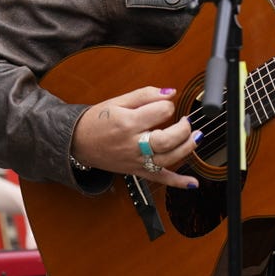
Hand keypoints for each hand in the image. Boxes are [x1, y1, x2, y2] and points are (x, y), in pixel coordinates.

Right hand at [70, 86, 201, 189]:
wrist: (77, 141)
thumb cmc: (97, 120)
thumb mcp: (118, 101)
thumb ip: (146, 95)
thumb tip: (171, 93)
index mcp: (128, 123)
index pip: (160, 113)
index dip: (167, 106)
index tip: (165, 105)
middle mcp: (133, 144)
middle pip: (166, 140)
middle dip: (183, 129)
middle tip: (186, 121)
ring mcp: (135, 161)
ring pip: (167, 159)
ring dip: (187, 149)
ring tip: (196, 138)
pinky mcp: (136, 171)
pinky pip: (159, 179)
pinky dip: (178, 182)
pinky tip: (193, 183)